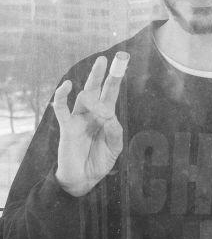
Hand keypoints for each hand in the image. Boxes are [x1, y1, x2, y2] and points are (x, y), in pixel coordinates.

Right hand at [53, 52, 128, 196]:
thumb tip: (108, 115)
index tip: (121, 63)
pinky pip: (62, 109)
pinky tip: (66, 86)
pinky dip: (61, 96)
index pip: (111, 94)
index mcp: (106, 117)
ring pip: (83, 95)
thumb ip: (114, 132)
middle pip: (97, 89)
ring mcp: (79, 118)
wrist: (82, 180)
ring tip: (99, 66)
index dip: (115, 80)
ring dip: (92, 82)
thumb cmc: (99, 162)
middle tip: (107, 58)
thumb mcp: (114, 148)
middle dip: (102, 74)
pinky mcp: (67, 127)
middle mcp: (92, 113)